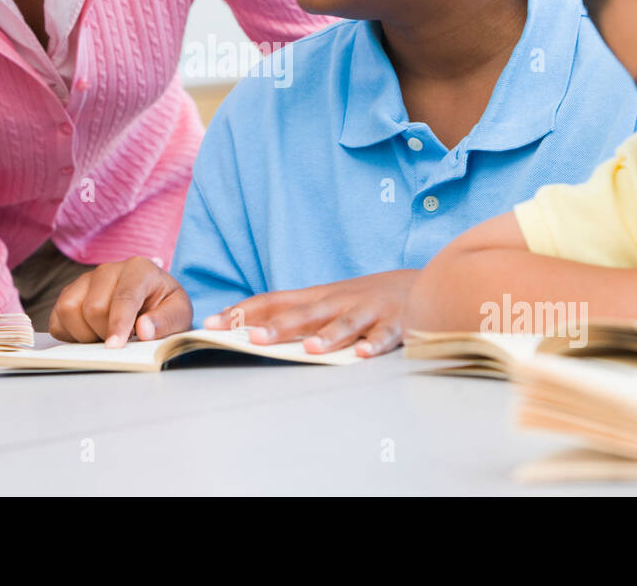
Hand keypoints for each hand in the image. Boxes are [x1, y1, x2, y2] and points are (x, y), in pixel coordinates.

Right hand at [48, 257, 191, 346]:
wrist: (151, 303)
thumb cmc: (165, 307)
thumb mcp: (179, 314)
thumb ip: (166, 321)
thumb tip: (144, 329)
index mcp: (139, 269)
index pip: (124, 297)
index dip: (118, 324)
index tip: (114, 346)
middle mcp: (108, 270)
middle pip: (93, 307)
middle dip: (105, 333)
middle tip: (122, 340)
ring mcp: (85, 281)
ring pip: (69, 309)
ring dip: (84, 334)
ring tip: (104, 336)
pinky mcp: (69, 295)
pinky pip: (57, 318)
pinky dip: (69, 334)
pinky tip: (89, 335)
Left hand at [203, 270, 416, 357]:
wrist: (423, 283)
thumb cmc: (365, 299)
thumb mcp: (328, 301)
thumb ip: (294, 314)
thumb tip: (250, 329)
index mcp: (318, 297)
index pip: (274, 301)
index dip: (244, 312)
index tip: (213, 323)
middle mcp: (338, 302)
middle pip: (305, 314)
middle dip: (279, 326)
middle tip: (255, 338)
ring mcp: (368, 311)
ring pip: (344, 324)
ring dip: (327, 336)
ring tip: (309, 349)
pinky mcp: (396, 323)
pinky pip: (384, 336)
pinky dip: (374, 344)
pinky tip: (362, 354)